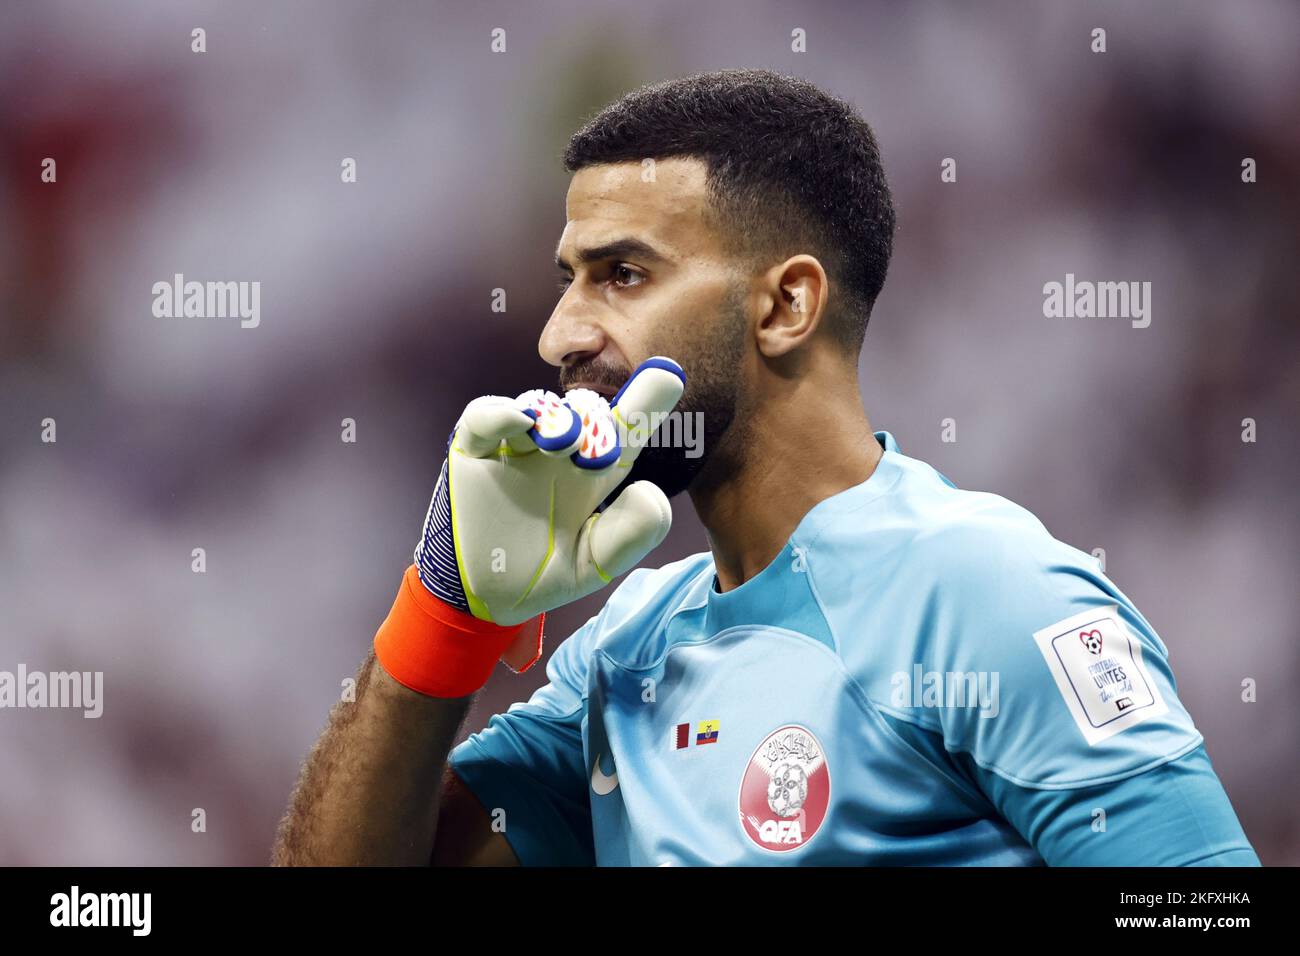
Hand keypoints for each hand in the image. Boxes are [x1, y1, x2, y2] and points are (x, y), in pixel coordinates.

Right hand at [414, 357, 685, 626]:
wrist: (484, 598)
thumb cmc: (542, 575)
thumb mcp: (593, 564)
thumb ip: (630, 535)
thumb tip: (649, 490)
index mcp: (592, 472)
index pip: (625, 430)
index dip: (647, 401)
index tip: (671, 373)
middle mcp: (557, 451)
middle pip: (583, 412)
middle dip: (596, 422)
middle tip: (601, 449)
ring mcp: (516, 447)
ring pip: (539, 409)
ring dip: (556, 420)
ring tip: (564, 443)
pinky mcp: (474, 449)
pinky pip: (485, 417)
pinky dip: (502, 413)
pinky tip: (521, 422)